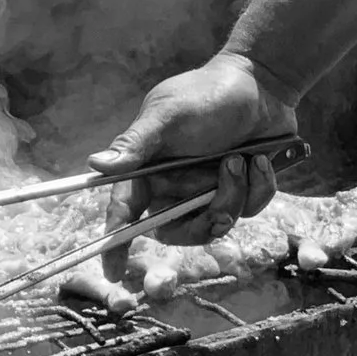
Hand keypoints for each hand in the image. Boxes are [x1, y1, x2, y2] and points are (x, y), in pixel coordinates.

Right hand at [87, 54, 296, 243]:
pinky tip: (261, 159)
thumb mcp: (169, 115)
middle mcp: (175, 186)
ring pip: (217, 223)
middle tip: (221, 195)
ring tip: (241, 159)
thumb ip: (136, 143)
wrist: (262, 83)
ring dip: (234, 194)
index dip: (116, 244)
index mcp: (149, 170)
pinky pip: (249, 210)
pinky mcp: (240, 191)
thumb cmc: (208, 93)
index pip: (125, 212)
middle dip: (202, 219)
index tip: (114, 273)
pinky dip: (258, 187)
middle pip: (176, 230)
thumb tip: (94, 165)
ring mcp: (208, 191)